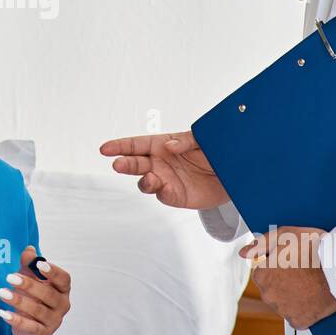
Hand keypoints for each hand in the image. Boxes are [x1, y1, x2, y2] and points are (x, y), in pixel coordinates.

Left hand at [0, 246, 69, 334]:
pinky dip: (15, 320)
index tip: (39, 264)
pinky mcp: (42, 334)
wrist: (30, 330)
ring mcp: (54, 321)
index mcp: (63, 289)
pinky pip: (29, 327)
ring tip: (1, 293)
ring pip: (37, 310)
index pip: (64, 279)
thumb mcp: (30, 278)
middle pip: (48, 294)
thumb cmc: (33, 298)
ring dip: (18, 301)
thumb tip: (29, 250)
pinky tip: (2, 312)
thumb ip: (30, 265)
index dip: (53, 272)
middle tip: (9, 277)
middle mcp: (62, 305)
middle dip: (29, 285)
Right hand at [99, 131, 230, 209]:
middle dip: (124, 163)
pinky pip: (163, 194)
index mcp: (161, 144)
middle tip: (117, 164)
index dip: (119, 146)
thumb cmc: (213, 151)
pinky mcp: (174, 195)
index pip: (136, 144)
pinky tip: (164, 186)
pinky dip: (161, 191)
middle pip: (135, 163)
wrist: (230, 174)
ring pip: (145, 181)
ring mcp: (165, 179)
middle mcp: (159, 162)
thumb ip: (185, 141)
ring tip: (149, 178)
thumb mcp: (202, 139)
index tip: (105, 149)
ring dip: (144, 180)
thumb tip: (168, 146)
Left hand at [241, 225, 335, 329]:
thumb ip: (261, 244)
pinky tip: (313, 299)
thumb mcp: (285, 235)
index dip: (278, 266)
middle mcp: (268, 295)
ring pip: (284, 303)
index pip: (263, 273)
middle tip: (303, 273)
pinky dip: (303, 310)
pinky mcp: (298, 321)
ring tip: (311, 285)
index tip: (292, 263)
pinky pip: (296, 317)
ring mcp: (282, 310)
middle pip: (272, 289)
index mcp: (262, 275)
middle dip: (283, 282)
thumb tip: (243, 253)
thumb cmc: (314, 250)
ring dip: (293, 296)